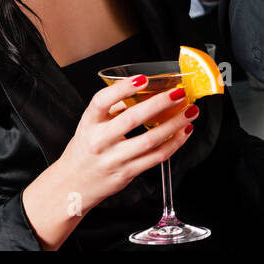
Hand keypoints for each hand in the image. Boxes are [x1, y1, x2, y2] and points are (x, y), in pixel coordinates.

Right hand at [53, 74, 198, 211]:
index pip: (102, 101)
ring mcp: (113, 159)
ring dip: (175, 124)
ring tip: (190, 111)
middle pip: (132, 119)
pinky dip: (175, 143)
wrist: (73, 185)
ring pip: (150, 139)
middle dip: (160, 103)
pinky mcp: (127, 173)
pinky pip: (156, 157)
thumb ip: (113, 108)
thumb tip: (146, 89)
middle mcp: (99, 141)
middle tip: (179, 93)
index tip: (143, 79)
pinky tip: (184, 132)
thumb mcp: (91, 125)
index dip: (123, 88)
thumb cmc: (86, 150)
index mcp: (89, 123)